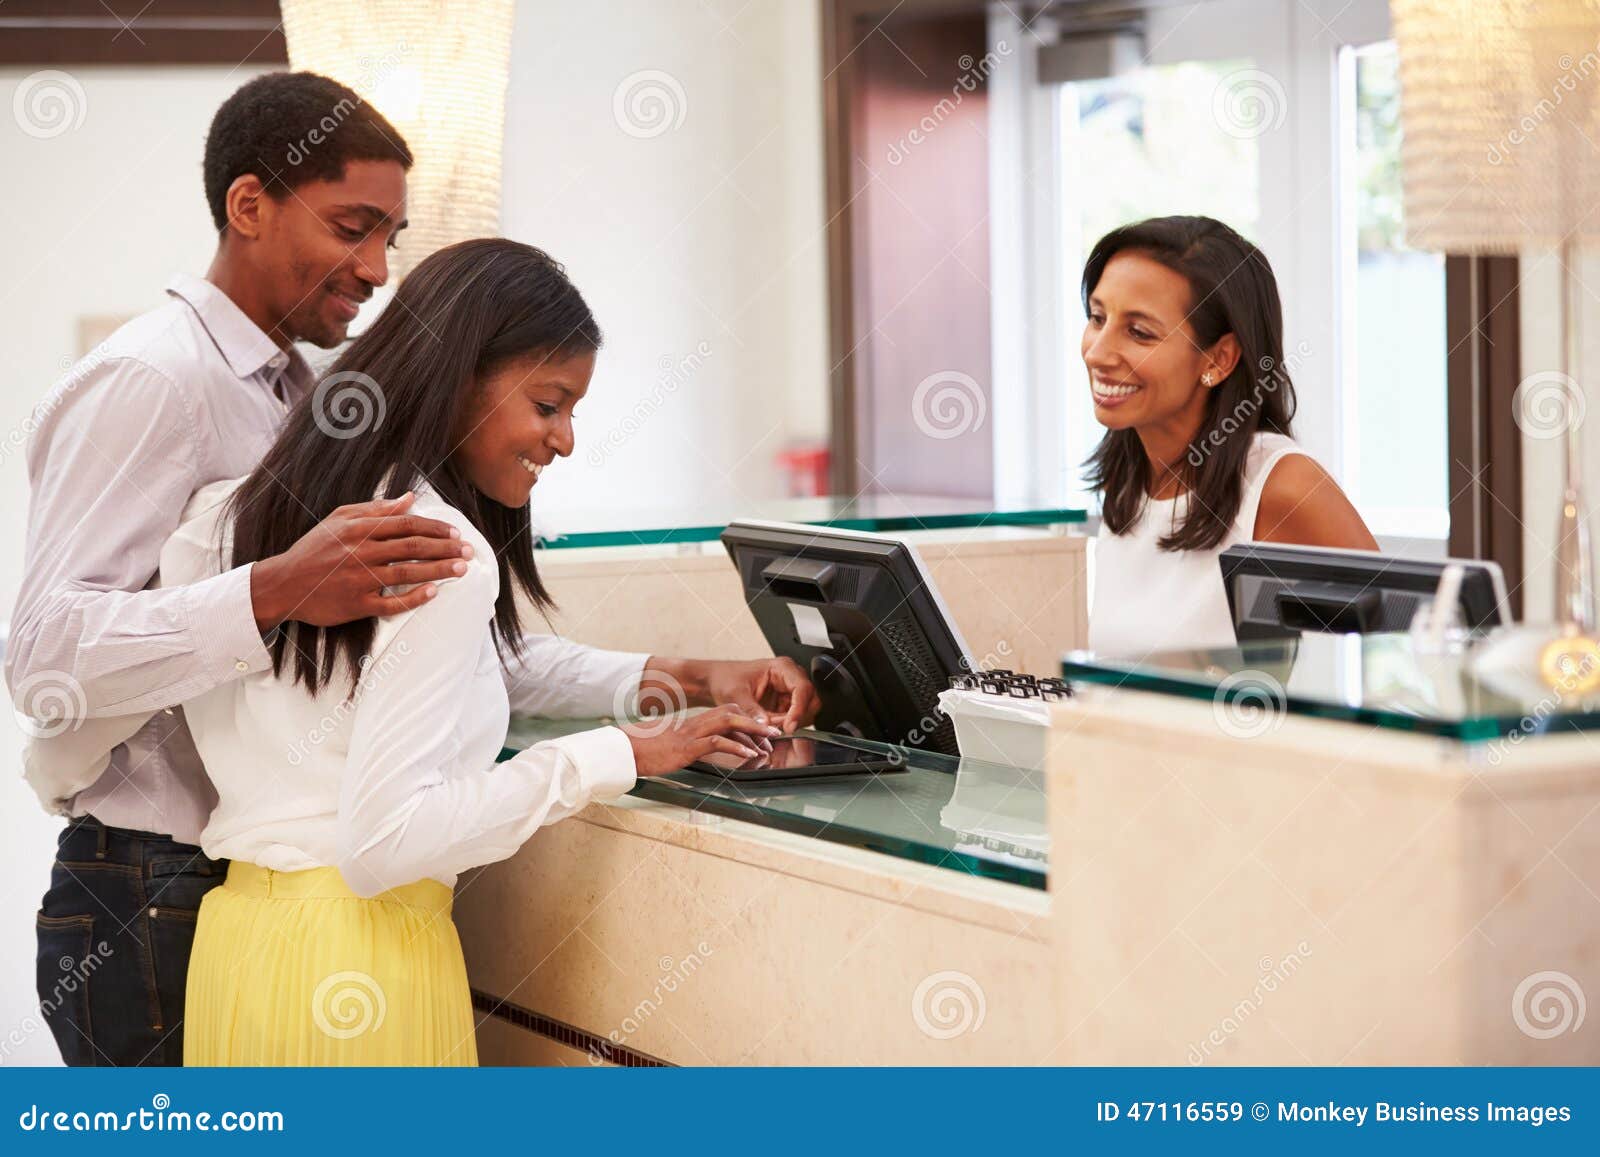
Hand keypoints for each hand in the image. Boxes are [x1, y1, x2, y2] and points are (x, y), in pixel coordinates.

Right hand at [249, 492, 470, 631]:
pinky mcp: (357, 605)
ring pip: (407, 573)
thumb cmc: (314, 549)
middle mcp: (361, 552)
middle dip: (445, 548)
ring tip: (462, 569)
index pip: (407, 524)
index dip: (435, 527)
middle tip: (468, 551)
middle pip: (413, 547)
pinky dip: (414, 598)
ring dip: (438, 570)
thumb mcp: (339, 520)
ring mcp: (360, 580)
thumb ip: (375, 509)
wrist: (283, 584)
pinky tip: (434, 592)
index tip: (456, 532)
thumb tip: (409, 499)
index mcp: (359, 529)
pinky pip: (391, 603)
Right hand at [621, 705, 781, 776]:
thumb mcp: (667, 746)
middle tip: (773, 732)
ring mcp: (690, 734)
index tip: (760, 731)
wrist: (621, 750)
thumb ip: (683, 744)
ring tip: (768, 741)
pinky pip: (716, 742)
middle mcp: (693, 724)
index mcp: (690, 724)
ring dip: (752, 732)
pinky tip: (748, 754)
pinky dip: (735, 747)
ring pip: (728, 723)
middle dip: (755, 723)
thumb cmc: (640, 750)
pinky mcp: (686, 747)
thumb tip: (691, 750)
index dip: (745, 720)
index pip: (724, 714)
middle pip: (731, 713)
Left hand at [703, 657, 820, 733]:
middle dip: (799, 718)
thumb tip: (766, 724)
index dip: (800, 709)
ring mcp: (790, 690)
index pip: (803, 688)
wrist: (718, 682)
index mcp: (782, 667)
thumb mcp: (735, 695)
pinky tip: (772, 726)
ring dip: (792, 723)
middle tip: (781, 729)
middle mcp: (790, 677)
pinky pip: (795, 718)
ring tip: (772, 726)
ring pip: (806, 711)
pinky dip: (786, 725)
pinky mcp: (786, 703)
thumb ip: (751, 710)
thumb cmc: (726, 679)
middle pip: (811, 700)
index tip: (790, 726)